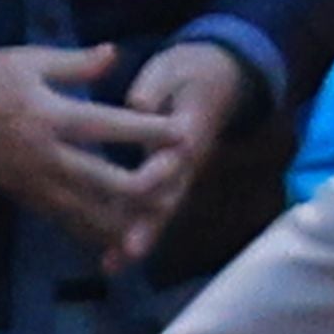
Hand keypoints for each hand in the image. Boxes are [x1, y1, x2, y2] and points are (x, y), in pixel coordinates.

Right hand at [0, 40, 166, 256]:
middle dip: (150, 183)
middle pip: (109, 182)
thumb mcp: (28, 60)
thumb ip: (75, 63)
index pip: (110, 127)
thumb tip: (114, 55)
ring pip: (93, 211)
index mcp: (50, 115)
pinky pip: (69, 221)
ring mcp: (37, 181)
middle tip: (177, 175)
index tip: (182, 132)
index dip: (150, 131)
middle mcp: (47, 155)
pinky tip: (121, 231)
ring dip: (130, 215)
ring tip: (160, 209)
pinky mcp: (28, 197)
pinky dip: (98, 229)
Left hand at [111, 39, 254, 266]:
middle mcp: (185, 162)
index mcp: (185, 132)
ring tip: (115, 264)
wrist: (219, 81)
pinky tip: (113, 259)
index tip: (138, 188)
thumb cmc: (188, 73)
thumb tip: (137, 103)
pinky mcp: (168, 182)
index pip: (172, 159)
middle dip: (147, 224)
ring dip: (139, 237)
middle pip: (167, 197)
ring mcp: (178, 175)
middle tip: (127, 250)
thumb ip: (154, 88)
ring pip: (160, 212)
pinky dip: (135, 234)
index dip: (156, 175)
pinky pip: (152, 211)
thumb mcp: (173, 70)